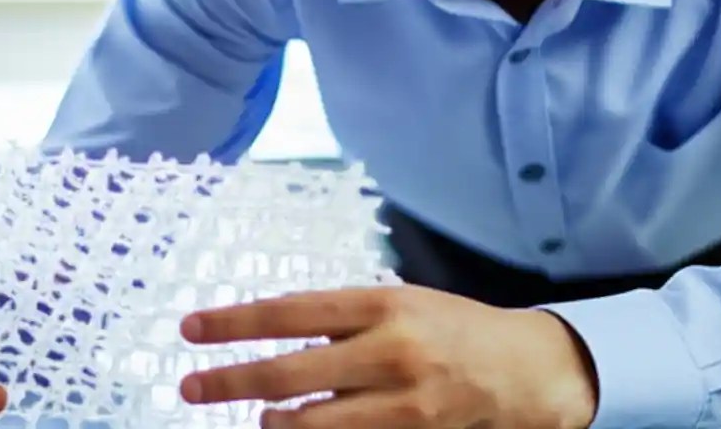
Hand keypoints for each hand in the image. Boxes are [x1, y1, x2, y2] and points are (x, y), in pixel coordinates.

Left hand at [177, 285, 598, 428]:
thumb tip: (272, 337)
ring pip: (313, 423)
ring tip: (259, 419)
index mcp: (379, 305)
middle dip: (231, 381)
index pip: (289, 312)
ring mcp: (404, 403)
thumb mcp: (398, 303)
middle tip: (192, 386)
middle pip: (289, 374)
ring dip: (274, 422)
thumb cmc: (452, 328)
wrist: (529, 370)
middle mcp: (388, 352)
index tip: (192, 329)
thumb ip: (340, 320)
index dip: (235, 322)